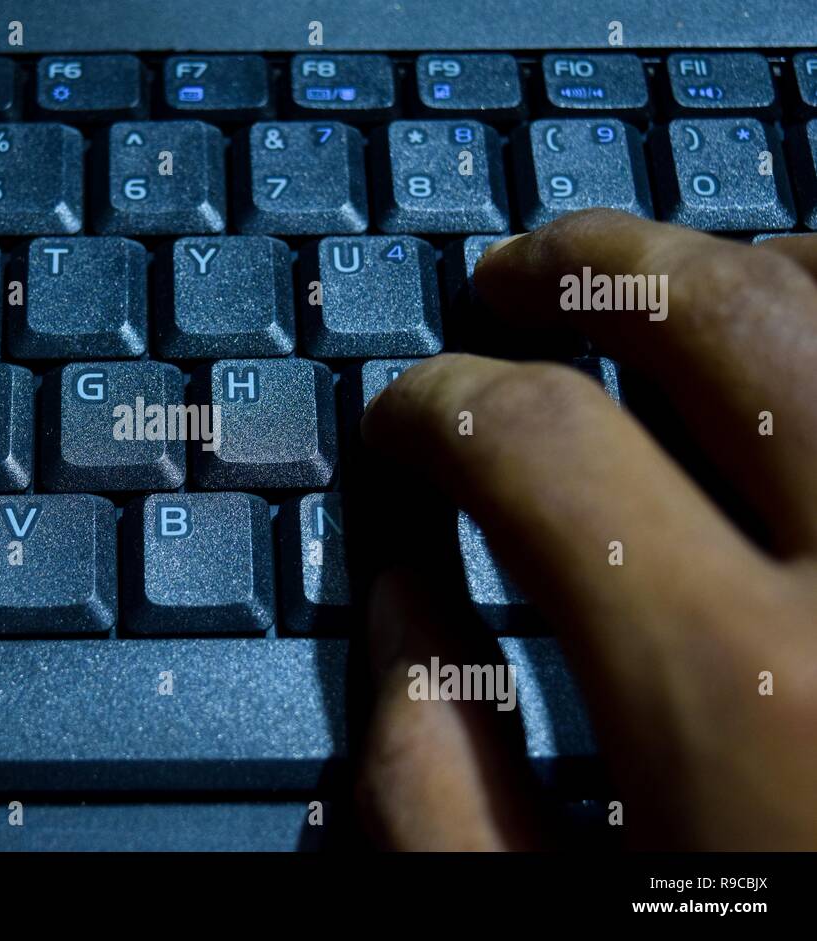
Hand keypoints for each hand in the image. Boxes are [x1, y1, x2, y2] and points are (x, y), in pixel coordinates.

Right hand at [356, 210, 816, 849]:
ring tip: (648, 284)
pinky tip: (808, 328)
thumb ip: (436, 789)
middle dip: (572, 271)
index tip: (401, 422)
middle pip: (705, 312)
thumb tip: (399, 598)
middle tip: (504, 280)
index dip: (429, 406)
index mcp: (741, 697)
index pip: (528, 442)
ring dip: (727, 263)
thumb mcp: (559, 934)